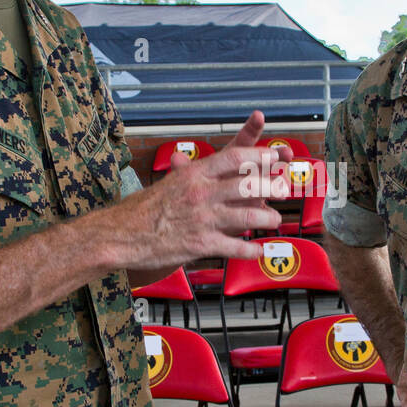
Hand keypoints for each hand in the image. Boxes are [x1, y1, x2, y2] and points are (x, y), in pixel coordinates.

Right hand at [111, 111, 291, 269]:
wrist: (121, 235)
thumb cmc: (144, 209)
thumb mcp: (170, 183)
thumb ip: (190, 174)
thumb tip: (199, 163)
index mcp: (194, 173)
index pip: (235, 156)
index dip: (260, 156)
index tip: (277, 157)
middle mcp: (201, 192)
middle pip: (248, 185)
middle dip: (272, 188)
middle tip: (284, 191)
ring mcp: (202, 218)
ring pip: (248, 216)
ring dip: (268, 219)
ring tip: (275, 221)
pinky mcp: (201, 244)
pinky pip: (235, 247)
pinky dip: (251, 250)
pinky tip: (259, 250)